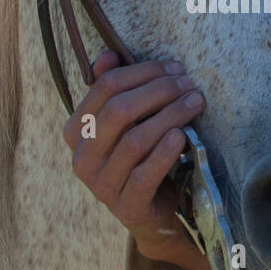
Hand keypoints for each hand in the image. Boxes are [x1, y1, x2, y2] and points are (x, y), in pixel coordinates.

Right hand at [62, 50, 217, 269]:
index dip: (141, 72)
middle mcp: (81, 159)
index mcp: (75, 132)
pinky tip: (183, 135)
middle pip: (119, 111)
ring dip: (170, 116)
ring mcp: (101, 186)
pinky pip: (145, 173)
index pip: (104, 88)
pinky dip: (165, 151)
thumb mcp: (126, 124)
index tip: (174, 68)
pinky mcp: (126, 206)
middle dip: (158, 91)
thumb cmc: (140, 158)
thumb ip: (113, 90)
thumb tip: (108, 55)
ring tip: (195, 102)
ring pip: (135, 140)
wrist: (153, 214)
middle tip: (189, 83)